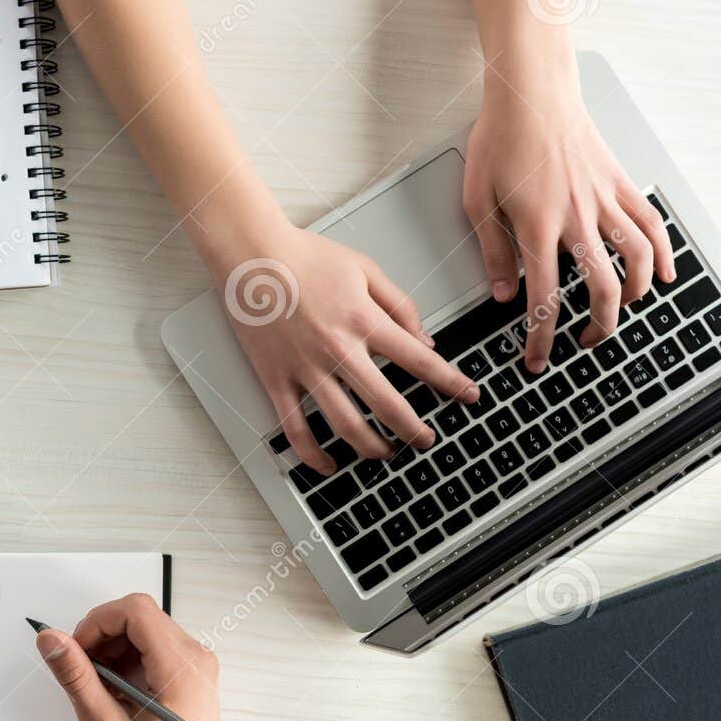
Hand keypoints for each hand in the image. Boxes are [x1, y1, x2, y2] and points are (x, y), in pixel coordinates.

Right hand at [35, 593, 236, 720]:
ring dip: (113, 649)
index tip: (76, 649)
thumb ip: (78, 679)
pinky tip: (118, 692)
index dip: (97, 622)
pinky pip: (153, 645)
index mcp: (181, 668)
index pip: (135, 610)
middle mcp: (195, 658)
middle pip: (139, 616)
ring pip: (144, 628)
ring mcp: (196, 663)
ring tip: (102, 689)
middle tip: (84, 672)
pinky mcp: (190, 671)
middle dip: (102, 636)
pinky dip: (127, 659)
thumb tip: (52, 641)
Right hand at [202, 217, 479, 472]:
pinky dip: (312, 454)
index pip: (420, 362)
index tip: (469, 396)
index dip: (452, 384)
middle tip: (426, 439)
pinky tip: (328, 465)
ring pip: (346, 425)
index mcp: (364, 321)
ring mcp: (306, 369)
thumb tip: (425, 341)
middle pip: (388, 405)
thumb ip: (401, 305)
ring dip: (372, 447)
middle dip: (415, 430)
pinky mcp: (276, 379)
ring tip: (385, 453)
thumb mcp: (365, 269)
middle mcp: (338, 350)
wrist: (250, 255)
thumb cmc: (304, 257)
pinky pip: (295, 427)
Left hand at [463, 59, 674, 371]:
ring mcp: (604, 200)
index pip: (543, 299)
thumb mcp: (476, 199)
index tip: (536, 359)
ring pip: (636, 260)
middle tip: (582, 344)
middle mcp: (577, 218)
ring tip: (619, 314)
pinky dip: (662, 253)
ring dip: (633, 296)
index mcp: (536, 228)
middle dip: (596, 328)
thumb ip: (492, 251)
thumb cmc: (500, 140)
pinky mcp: (621, 183)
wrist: (532, 91)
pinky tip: (662, 276)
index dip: (540, 338)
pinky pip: (652, 223)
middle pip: (602, 289)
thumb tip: (504, 295)